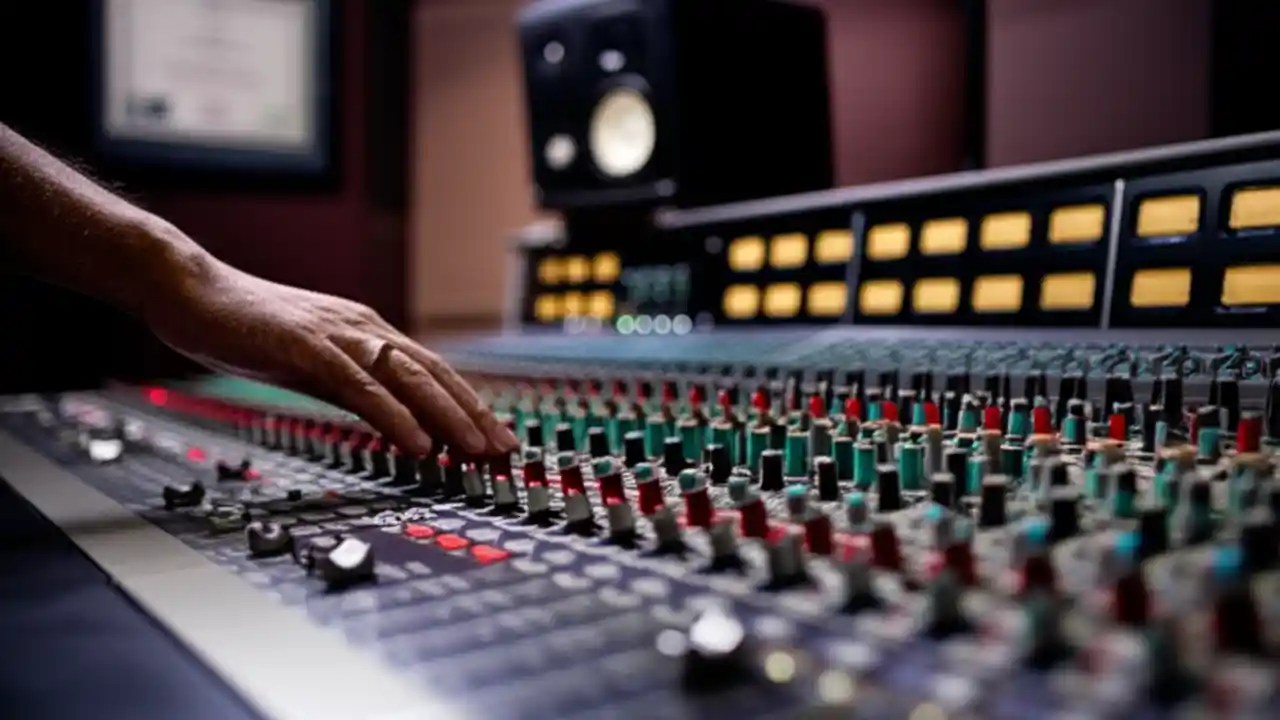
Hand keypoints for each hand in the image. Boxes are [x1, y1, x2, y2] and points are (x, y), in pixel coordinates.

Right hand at [145, 259, 515, 457]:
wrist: (190, 290)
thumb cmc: (246, 328)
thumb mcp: (311, 363)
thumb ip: (350, 386)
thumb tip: (385, 419)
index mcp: (367, 332)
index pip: (432, 372)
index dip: (468, 405)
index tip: (495, 437)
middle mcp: (365, 329)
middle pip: (436, 375)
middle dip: (475, 415)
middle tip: (507, 451)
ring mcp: (339, 336)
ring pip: (411, 380)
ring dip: (450, 418)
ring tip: (478, 452)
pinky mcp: (309, 349)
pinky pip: (363, 387)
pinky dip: (396, 416)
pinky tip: (419, 443)